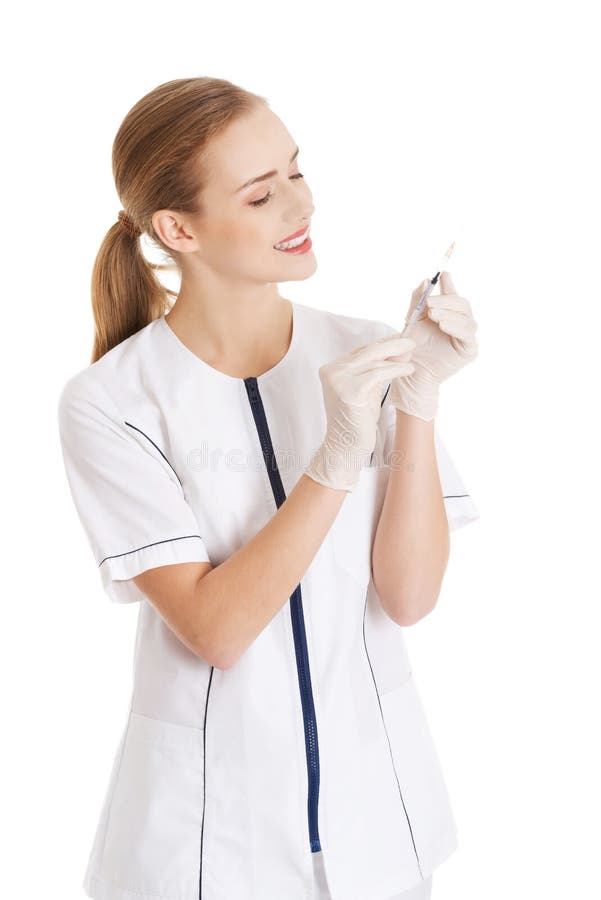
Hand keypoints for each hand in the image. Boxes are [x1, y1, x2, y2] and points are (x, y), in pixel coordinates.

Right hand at [305, 332, 415, 491]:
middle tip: (411, 341)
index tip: (400, 340)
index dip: (383, 344)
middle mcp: (332, 371)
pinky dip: (396, 369)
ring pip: (374, 360)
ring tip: (412, 357)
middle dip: (392, 344)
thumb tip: (400, 350)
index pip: (361, 350)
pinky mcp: (351, 390)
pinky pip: (379, 373)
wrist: (346, 446)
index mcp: (332, 369)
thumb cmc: (357, 421)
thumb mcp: (366, 389)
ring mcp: (339, 380)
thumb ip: (377, 370)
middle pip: (367, 351)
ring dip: (397, 357)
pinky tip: (409, 369)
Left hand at [388, 271, 478, 420]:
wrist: (411, 371)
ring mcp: (466, 337)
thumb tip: (424, 281)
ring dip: (450, 314)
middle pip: (463, 304)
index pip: (453, 295)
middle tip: (430, 303)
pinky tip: (443, 325)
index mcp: (448, 313)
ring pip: (467, 319)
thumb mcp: (412, 320)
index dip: (450, 284)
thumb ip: (418, 301)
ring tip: (433, 315)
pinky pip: (468, 336)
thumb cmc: (412, 347)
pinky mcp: (469, 350)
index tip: (444, 275)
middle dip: (447, 301)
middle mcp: (460, 323)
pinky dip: (456, 328)